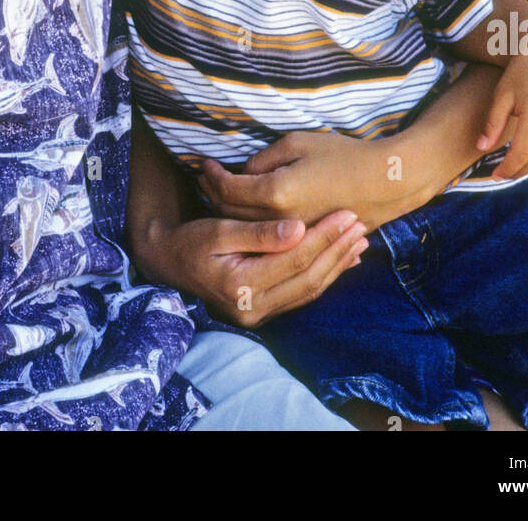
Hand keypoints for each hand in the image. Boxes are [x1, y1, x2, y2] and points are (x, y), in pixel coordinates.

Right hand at [144, 211, 368, 327]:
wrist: (167, 264)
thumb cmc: (189, 241)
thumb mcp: (217, 231)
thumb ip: (257, 233)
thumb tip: (297, 228)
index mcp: (241, 286)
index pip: (295, 259)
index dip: (323, 235)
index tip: (347, 213)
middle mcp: (253, 308)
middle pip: (308, 278)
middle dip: (337, 250)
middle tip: (360, 223)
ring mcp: (259, 314)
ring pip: (309, 290)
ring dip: (337, 264)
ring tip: (359, 239)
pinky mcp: (263, 312)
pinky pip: (301, 294)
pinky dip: (324, 275)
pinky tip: (341, 258)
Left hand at [198, 128, 443, 234]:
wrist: (384, 182)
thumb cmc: (342, 155)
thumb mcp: (298, 143)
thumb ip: (264, 159)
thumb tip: (243, 173)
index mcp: (276, 193)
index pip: (227, 189)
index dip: (212, 175)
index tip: (204, 164)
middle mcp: (280, 220)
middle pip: (233, 213)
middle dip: (214, 194)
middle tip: (206, 178)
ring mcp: (293, 235)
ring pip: (249, 230)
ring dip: (231, 212)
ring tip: (220, 195)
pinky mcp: (304, 242)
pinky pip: (269, 239)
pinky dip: (254, 225)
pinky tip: (249, 213)